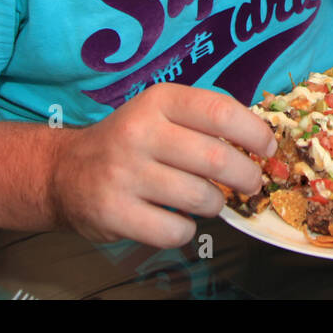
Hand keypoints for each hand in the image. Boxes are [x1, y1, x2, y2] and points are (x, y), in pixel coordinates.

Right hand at [48, 83, 275, 246]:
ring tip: (206, 199)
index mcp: (158, 102)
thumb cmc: (130, 141)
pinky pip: (176, 231)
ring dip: (215, 204)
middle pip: (217, 159)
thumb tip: (261, 142)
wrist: (65, 172)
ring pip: (201, 198)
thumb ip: (205, 120)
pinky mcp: (114, 213)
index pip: (220, 112)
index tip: (267, 148)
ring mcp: (124, 174)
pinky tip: (176, 218)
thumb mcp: (161, 113)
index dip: (254, 132)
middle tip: (251, 182)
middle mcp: (139, 133)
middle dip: (246, 176)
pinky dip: (187, 230)